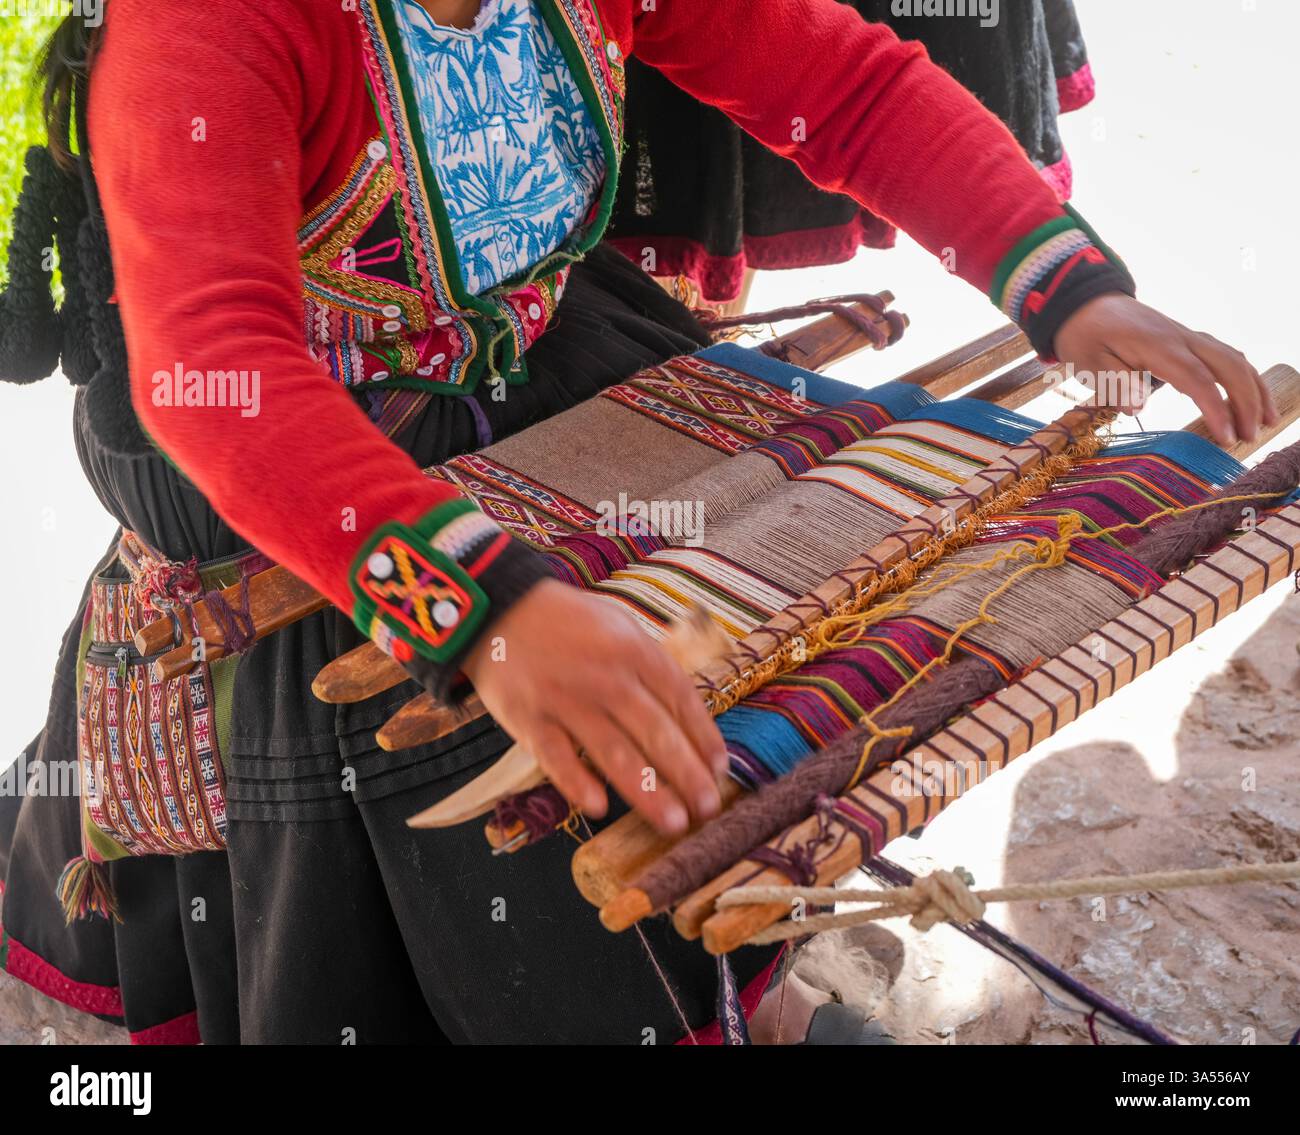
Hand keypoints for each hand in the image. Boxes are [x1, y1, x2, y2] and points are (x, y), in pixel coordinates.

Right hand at [460, 579, 727, 834]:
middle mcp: (606, 676)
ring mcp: (566, 700)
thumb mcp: (619, 627)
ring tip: (673, 822)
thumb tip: (688, 717)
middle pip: (655, 732)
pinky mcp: (529, 719)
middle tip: (707, 808)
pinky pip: (556, 757)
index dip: (704, 737)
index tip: (719, 770)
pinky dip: (577, 782)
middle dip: (687, 774)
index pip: (680, 698)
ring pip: (614, 752)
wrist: (499, 609)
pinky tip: (598, 807)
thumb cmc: (567, 623)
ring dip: (647, 792)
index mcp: (634, 650)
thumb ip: (651, 667)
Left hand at [1053, 294, 1276, 447]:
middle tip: (1251, 437)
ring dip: (1254, 389)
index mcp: (1159, 346)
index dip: (1217, 409)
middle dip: (1247, 402)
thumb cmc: (1086, 335)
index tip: (1227, 438)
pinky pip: (1225, 355)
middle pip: (1228, 367)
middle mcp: (1182, 338)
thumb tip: (1138, 407)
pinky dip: (1244, 376)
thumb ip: (1115, 383)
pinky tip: (1253, 396)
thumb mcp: (1088, 362)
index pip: (1198, 380)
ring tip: (1268, 422)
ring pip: (1234, 359)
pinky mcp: (1188, 340)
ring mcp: (1188, 337)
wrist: (1087, 304)